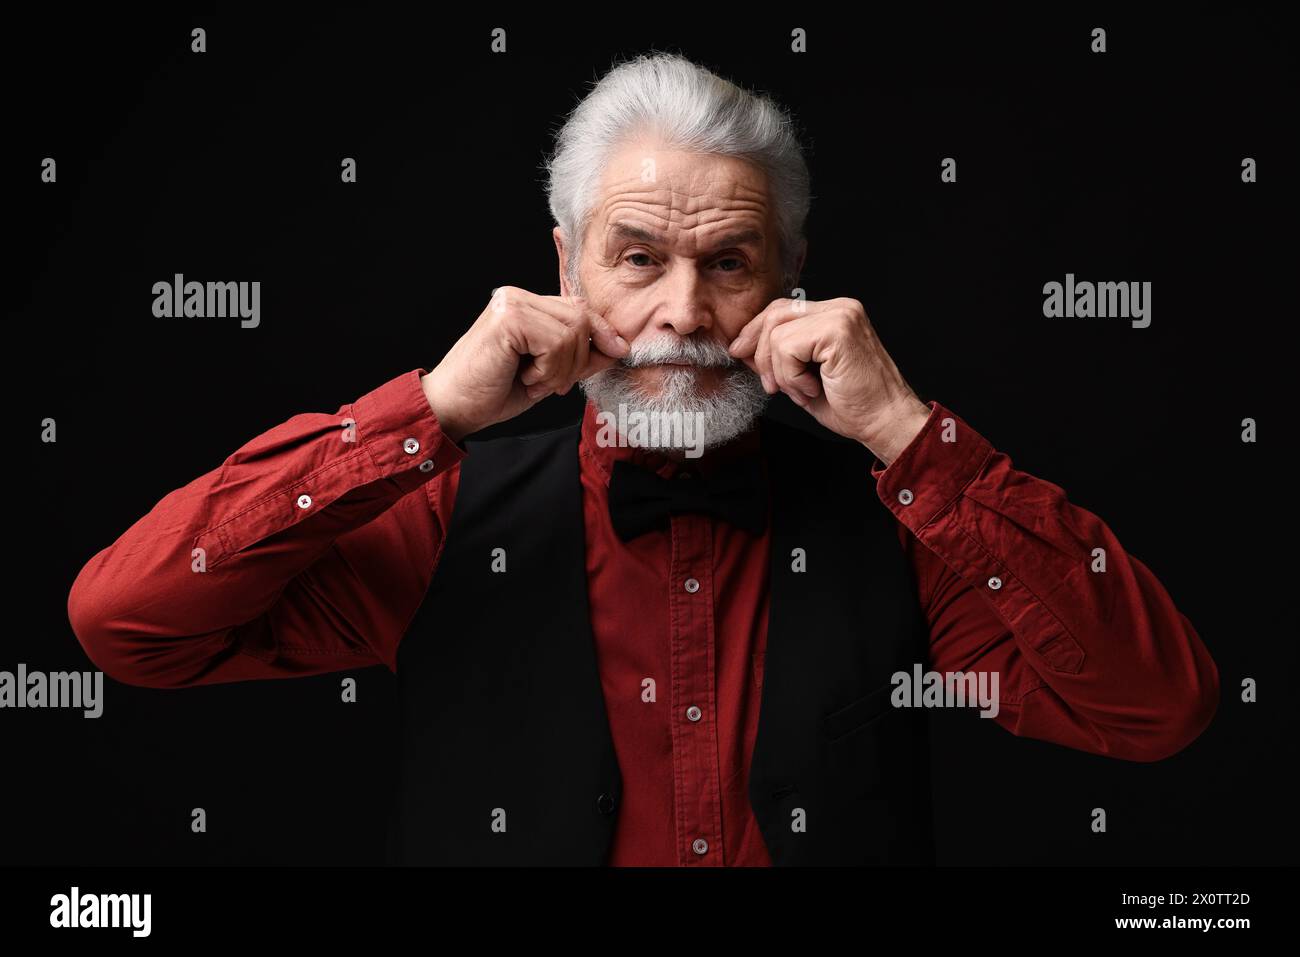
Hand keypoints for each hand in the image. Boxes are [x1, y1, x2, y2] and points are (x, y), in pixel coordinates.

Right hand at [421, 286, 628, 441]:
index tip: (618, 352)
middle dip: (579, 359)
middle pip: (582, 317)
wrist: (452, 408)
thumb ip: (579, 357)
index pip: (579, 308)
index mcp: (525, 305)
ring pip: (572, 331)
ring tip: (533, 380)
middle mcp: (517, 297)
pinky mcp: (509, 318)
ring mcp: (511, 303)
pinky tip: (525, 376)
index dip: (602, 332)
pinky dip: (548, 369)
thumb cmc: (492, 393)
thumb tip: (618, 347)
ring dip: (561, 369)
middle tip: (552, 384)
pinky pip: (556, 342)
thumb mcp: (548, 374)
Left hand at [728, 297, 930, 464]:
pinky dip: (791, 376)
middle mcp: (839, 308)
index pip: (781, 309)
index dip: (756, 332)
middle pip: (774, 314)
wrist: (886, 422)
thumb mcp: (803, 377)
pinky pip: (787, 347)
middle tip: (772, 386)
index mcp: (834, 314)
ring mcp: (840, 315)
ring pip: (777, 333)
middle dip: (760, 352)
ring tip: (803, 391)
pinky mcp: (837, 330)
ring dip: (781, 372)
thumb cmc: (852, 406)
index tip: (743, 356)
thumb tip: (742, 347)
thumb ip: (778, 358)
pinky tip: (813, 388)